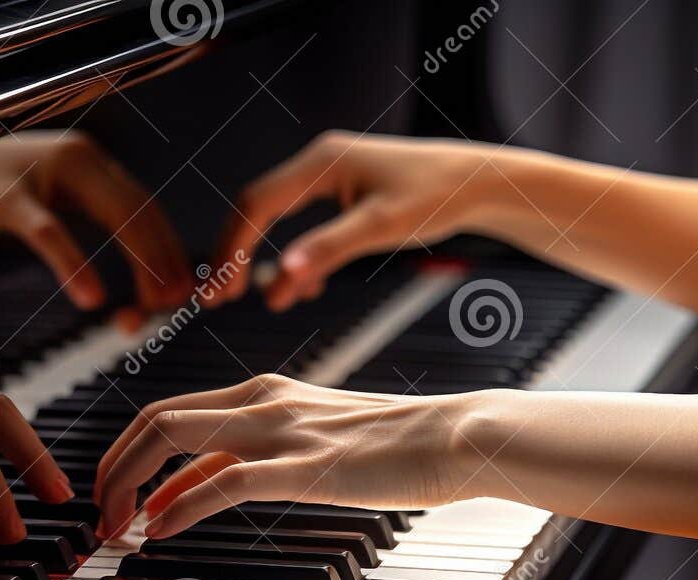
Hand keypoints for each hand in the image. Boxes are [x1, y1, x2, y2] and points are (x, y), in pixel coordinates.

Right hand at [0, 132, 190, 329]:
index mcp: (93, 162)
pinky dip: (74, 265)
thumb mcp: (56, 192)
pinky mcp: (9, 199)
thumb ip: (97, 211)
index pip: (144, 206)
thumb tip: (144, 264)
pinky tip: (91, 296)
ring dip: (138, 262)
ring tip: (151, 305)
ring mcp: (45, 175)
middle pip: (137, 211)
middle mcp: (79, 158)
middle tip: (177, 303)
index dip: (168, 247)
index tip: (185, 287)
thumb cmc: (2, 186)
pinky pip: (49, 234)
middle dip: (163, 259)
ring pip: (109, 217)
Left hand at [92, 374, 478, 537]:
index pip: (166, 413)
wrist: (458, 437)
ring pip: (174, 438)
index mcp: (261, 392)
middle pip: (154, 420)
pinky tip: (161, 530)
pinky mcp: (306, 466)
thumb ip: (256, 458)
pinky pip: (223, 480)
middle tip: (101, 519)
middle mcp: (261, 401)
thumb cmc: (396, 447)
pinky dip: (179, 505)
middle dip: (112, 469)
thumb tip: (199, 489)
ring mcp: (282, 431)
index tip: (115, 499)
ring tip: (118, 530)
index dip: (125, 456)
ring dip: (131, 486)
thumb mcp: (312, 442)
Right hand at [207, 132, 503, 310]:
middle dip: (237, 255)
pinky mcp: (343, 191)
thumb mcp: (381, 228)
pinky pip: (303, 223)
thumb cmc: (437, 196)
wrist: (477, 181)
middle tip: (219, 299)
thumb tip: (280, 276)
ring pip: (278, 218)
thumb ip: (328, 250)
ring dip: (265, 259)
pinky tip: (303, 289)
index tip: (219, 290)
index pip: (255, 205)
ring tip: (263, 300)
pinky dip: (297, 256)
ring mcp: (329, 175)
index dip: (231, 249)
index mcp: (320, 163)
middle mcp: (318, 162)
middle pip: (257, 209)